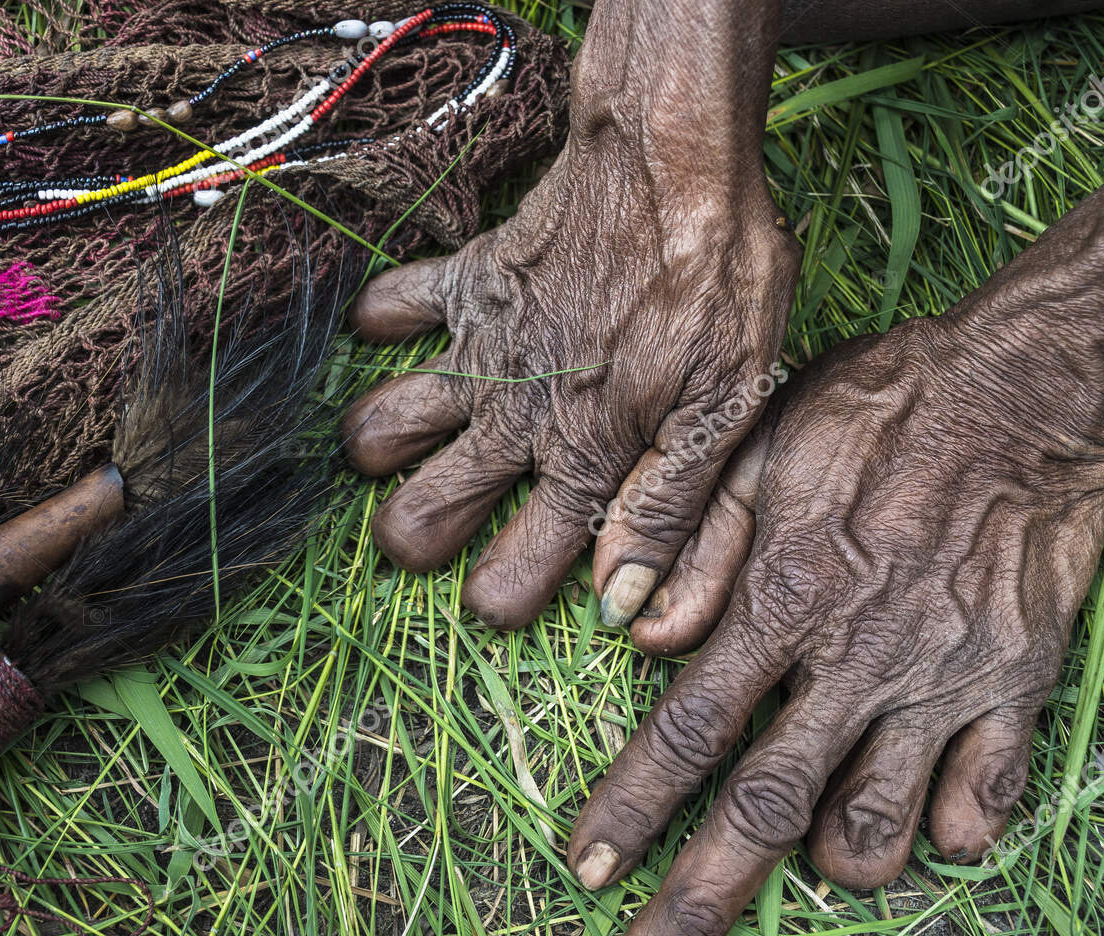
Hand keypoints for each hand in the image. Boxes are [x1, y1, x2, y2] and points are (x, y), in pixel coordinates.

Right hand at [342, 1, 796, 629]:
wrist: (675, 162)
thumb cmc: (720, 285)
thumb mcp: (724, 410)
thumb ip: (667, 510)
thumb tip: (620, 605)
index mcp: (582, 460)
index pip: (507, 575)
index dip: (501, 601)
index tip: (507, 594)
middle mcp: (513, 418)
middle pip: (417, 515)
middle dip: (414, 540)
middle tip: (439, 528)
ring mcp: (479, 349)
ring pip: (379, 427)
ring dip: (385, 448)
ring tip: (420, 444)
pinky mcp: (466, 283)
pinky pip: (388, 308)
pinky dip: (385, 324)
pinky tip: (413, 334)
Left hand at [566, 312, 1103, 935]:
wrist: (1027, 389)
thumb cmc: (881, 407)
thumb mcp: (762, 442)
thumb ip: (693, 542)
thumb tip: (633, 633)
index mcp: (783, 599)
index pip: (689, 728)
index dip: (630, 807)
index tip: (586, 872)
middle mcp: (858, 659)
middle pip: (767, 808)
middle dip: (700, 901)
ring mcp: (943, 681)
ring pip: (880, 828)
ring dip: (837, 866)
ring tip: (814, 864)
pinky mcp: (1018, 685)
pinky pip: (986, 801)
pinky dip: (950, 833)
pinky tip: (927, 823)